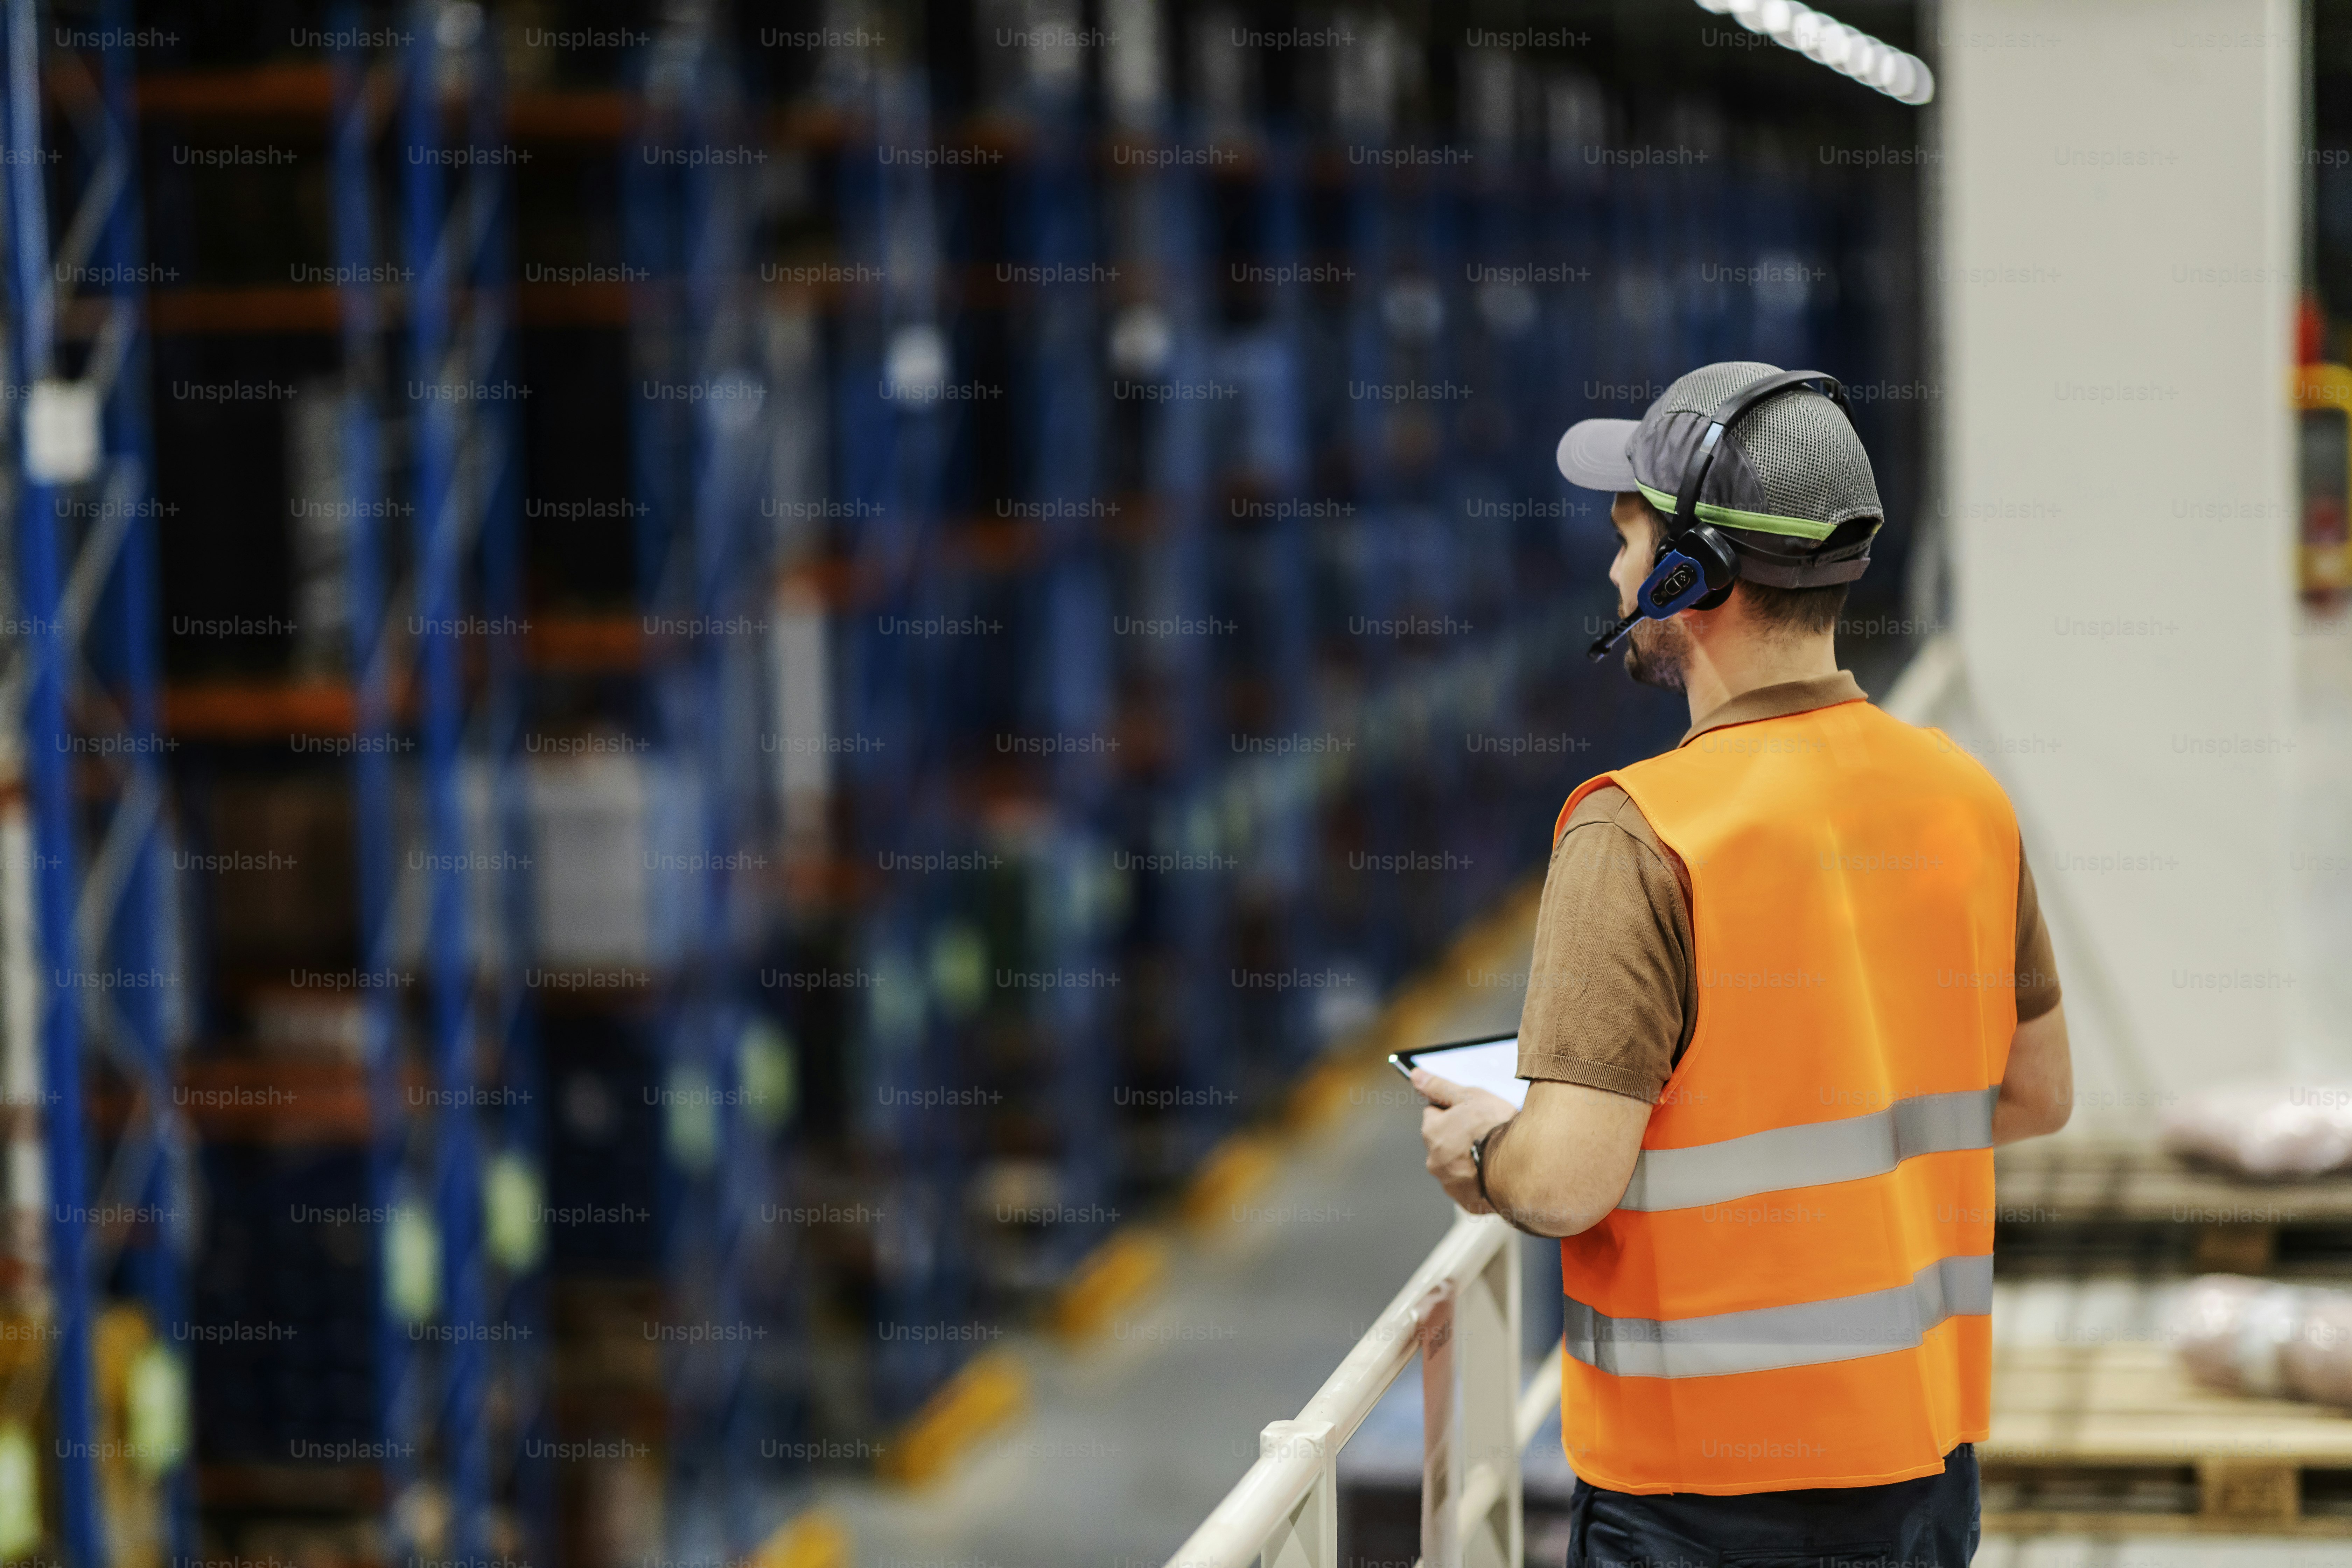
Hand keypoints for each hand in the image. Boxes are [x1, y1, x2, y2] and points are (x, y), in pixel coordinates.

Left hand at [1412, 1069, 1517, 1215]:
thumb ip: (1440, 1087)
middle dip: (1459, 1136)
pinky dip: (1480, 1179)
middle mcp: (1435, 1161)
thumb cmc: (1496, 1126)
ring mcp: (1451, 1185)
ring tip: (1494, 1151)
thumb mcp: (1469, 1096)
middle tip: (1484, 1131)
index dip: (1452, 1110)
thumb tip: (1415, 1075)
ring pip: (1456, 1165)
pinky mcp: (1469, 1202)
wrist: (1524, 1162)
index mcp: (1432, 1133)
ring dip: (1469, 1159)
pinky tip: (1495, 1170)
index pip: (1433, 1114)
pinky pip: (1470, 1187)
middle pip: (1443, 1141)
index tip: (1469, 1111)